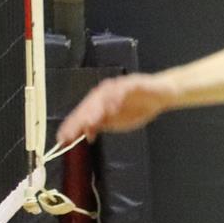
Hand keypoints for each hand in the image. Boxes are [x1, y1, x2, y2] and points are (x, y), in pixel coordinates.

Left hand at [57, 74, 176, 145]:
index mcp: (99, 102)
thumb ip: (103, 126)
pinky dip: (116, 98)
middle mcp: (105, 92)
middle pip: (88, 105)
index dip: (71, 126)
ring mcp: (118, 87)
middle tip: (71, 133)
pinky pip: (122, 90)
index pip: (82, 114)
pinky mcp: (132, 83)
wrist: (162, 94)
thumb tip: (86, 134)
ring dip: (94, 110)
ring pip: (102, 97)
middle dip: (78, 120)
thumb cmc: (139, 107)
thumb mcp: (118, 122)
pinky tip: (112, 109)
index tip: (62, 139)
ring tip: (88, 122)